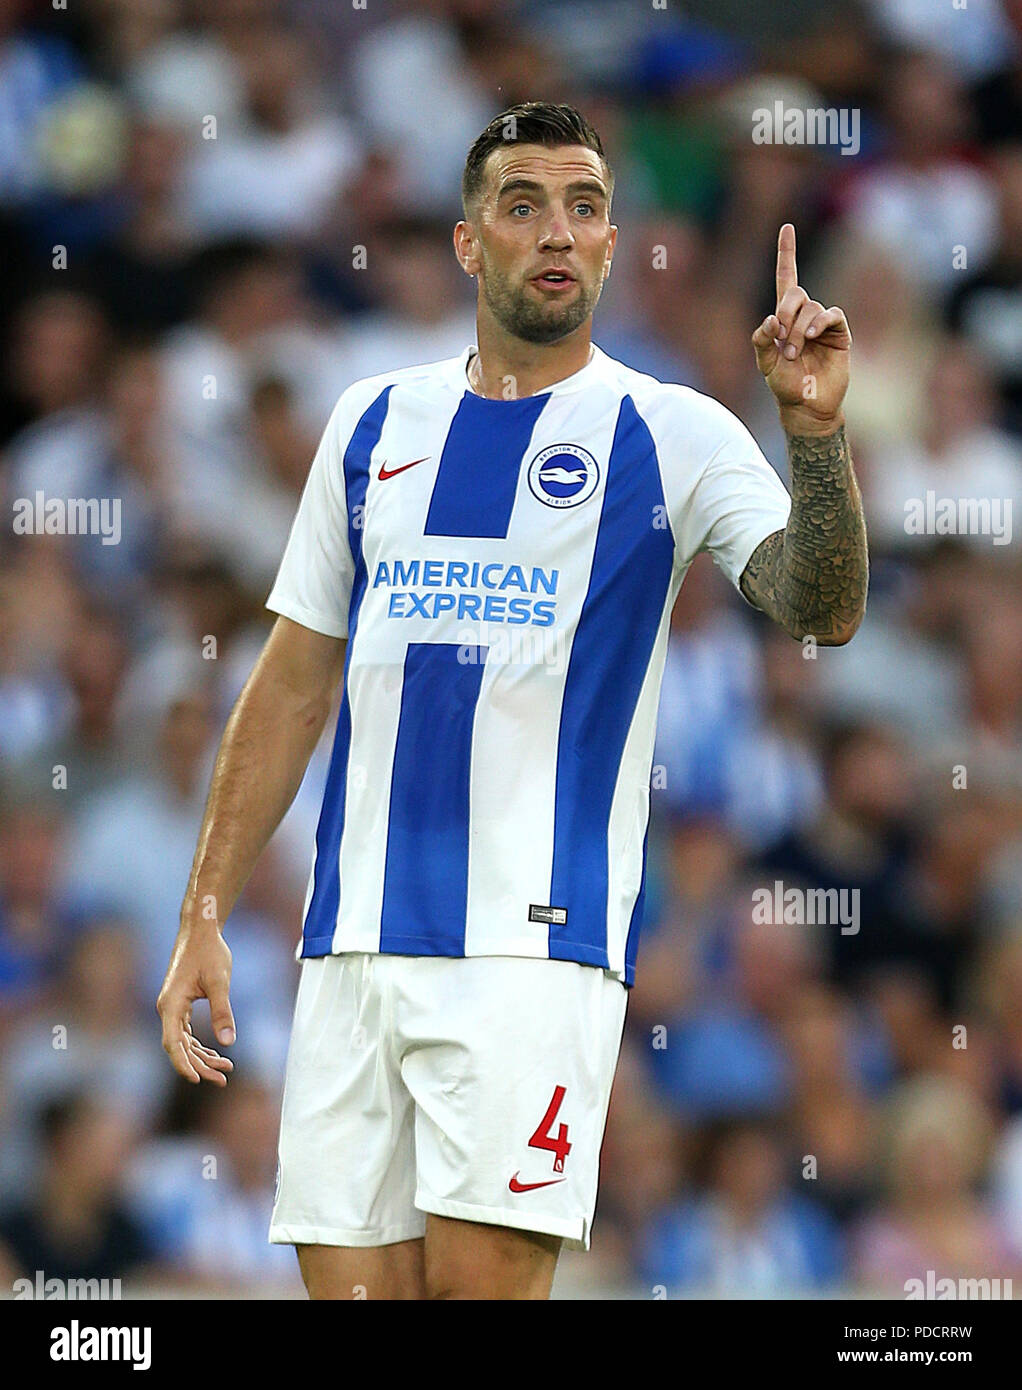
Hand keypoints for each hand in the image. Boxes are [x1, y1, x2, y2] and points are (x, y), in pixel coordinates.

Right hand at [157, 926, 235, 1084]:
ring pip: (184, 1042)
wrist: (200, 930)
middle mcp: (167, 1008)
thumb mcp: (220, 981)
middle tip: (223, 1079)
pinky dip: (200, 1044)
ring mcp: (172, 1007)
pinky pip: (186, 1032)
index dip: (183, 1064)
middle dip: (200, 1065)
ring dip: (202, 1057)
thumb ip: (222, 1011)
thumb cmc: (209, 951)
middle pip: (179, 1047)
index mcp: (171, 1004)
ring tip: (226, 1070)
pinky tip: (216, 1054)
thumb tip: (227, 1041)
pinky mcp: (180, 1004)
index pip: (173, 1043)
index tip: (196, 1080)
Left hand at [751, 223, 850, 432]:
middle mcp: (805, 316)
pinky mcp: (839, 334)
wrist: (805, 406)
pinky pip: (832, 315)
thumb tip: (771, 319)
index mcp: (785, 318)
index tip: (787, 228)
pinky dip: (820, 322)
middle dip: (785, 313)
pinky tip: (812, 335)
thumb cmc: (784, 385)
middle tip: (782, 342)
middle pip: (795, 293)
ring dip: (798, 330)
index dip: (786, 254)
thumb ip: (760, 340)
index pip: (786, 278)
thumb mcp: (764, 363)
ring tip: (794, 353)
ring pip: (811, 308)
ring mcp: (823, 324)